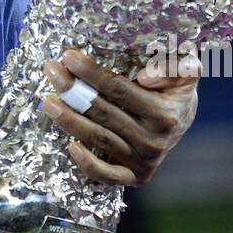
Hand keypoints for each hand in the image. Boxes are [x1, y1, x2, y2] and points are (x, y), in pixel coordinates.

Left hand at [39, 46, 200, 185]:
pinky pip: (107, 175)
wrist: (183, 118)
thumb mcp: (186, 71)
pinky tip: (70, 146)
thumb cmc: (176, 88)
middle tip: (51, 71)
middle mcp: (153, 141)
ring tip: (47, 102)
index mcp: (164, 114)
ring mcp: (143, 161)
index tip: (69, 56)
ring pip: (99, 139)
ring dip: (69, 121)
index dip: (91, 73)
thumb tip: (145, 77)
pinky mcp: (135, 176)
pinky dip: (88, 164)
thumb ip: (175, 66)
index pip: (119, 89)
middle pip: (103, 113)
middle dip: (72, 91)